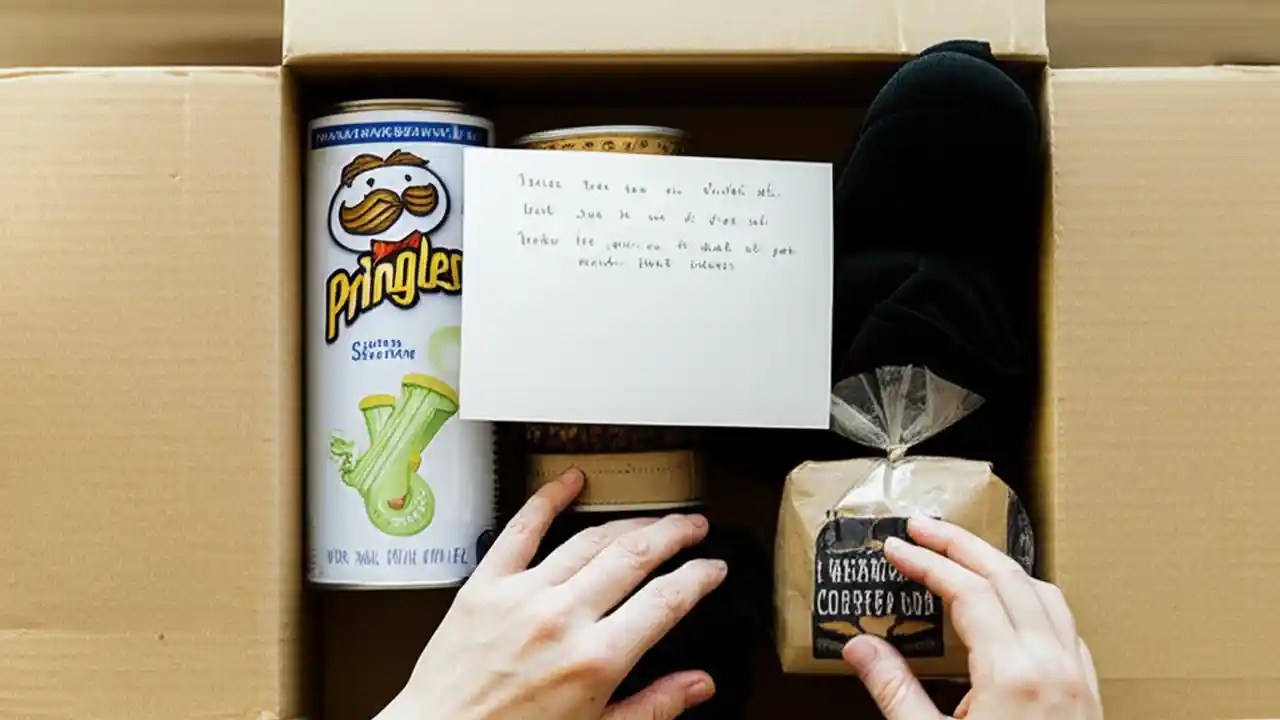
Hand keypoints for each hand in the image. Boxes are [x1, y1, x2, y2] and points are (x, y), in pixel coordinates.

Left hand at [377, 468, 727, 719]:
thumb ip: (653, 707)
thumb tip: (698, 685)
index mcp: (595, 660)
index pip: (666, 601)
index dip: (699, 577)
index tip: (712, 568)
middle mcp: (563, 619)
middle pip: (634, 556)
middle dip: (673, 534)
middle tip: (693, 526)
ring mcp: (523, 595)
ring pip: (589, 540)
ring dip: (629, 523)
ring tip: (650, 518)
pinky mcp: (486, 585)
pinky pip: (521, 529)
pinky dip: (548, 499)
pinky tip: (570, 482)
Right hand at [842, 515, 1101, 718]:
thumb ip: (895, 692)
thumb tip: (858, 648)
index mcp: (1013, 674)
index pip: (966, 591)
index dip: (927, 562)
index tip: (895, 548)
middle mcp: (1052, 665)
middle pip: (1008, 576)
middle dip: (962, 545)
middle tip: (923, 528)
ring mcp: (1077, 679)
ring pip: (1044, 594)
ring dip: (1001, 566)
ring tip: (962, 556)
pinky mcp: (1088, 696)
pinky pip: (1065, 626)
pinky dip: (1034, 599)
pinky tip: (1012, 608)